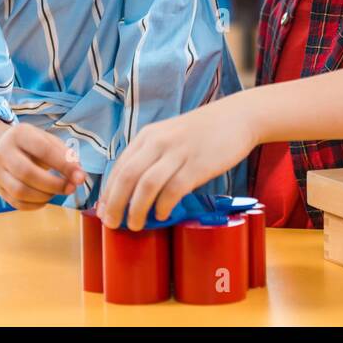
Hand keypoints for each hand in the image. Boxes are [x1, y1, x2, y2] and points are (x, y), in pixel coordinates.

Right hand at [0, 123, 86, 209]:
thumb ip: (65, 154)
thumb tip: (78, 174)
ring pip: (20, 191)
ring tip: (57, 192)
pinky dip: (35, 205)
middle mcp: (4, 152)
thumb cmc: (33, 144)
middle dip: (54, 184)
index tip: (80, 177)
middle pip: (27, 173)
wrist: (3, 148)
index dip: (64, 165)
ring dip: (44, 196)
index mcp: (20, 134)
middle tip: (71, 188)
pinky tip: (45, 198)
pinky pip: (16, 203)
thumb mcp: (49, 140)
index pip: (44, 150)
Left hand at [98, 99, 257, 230]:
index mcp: (148, 135)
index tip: (104, 213)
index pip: (119, 167)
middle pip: (127, 177)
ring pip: (147, 185)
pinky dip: (164, 206)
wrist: (238, 117)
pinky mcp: (198, 164)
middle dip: (115, 205)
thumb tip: (133, 190)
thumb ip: (152, 155)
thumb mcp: (170, 135)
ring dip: (137, 209)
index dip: (108, 193)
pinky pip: (174, 190)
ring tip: (136, 225)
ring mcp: (179, 152)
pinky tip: (162, 215)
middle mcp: (159, 141)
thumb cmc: (203, 132)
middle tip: (113, 225)